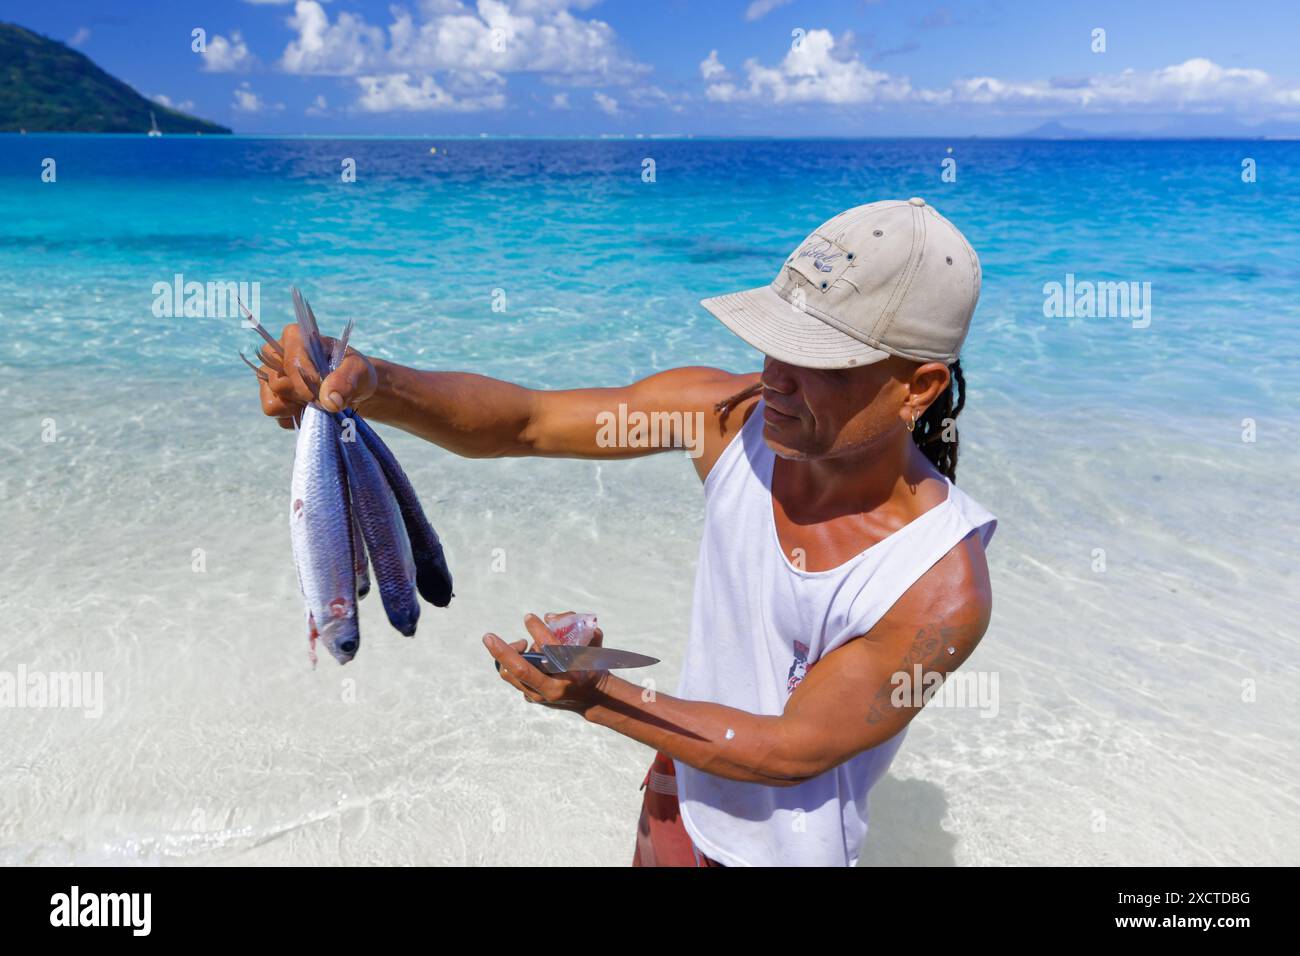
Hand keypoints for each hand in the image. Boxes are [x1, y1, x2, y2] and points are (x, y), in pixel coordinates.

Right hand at [255, 323, 378, 427]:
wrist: (354, 389)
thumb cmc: (354, 372)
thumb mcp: (359, 370)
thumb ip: (345, 380)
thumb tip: (329, 400)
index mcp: (295, 338)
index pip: (291, 363)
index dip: (306, 383)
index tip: (322, 394)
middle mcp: (276, 355)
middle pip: (278, 384)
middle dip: (303, 397)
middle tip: (323, 397)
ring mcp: (271, 378)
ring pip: (272, 403)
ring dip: (298, 409)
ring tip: (317, 403)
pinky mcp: (272, 398)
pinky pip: (278, 416)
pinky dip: (296, 418)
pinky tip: (310, 409)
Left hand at [483, 612, 607, 712]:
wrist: (591, 698)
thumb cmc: (591, 666)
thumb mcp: (594, 646)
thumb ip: (577, 627)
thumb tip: (549, 618)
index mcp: (573, 673)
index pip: (552, 649)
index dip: (538, 630)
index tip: (528, 616)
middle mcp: (555, 687)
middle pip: (521, 670)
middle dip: (502, 651)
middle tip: (489, 637)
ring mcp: (541, 696)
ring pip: (511, 674)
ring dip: (508, 655)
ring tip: (522, 645)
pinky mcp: (532, 698)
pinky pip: (514, 678)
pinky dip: (513, 663)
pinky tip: (524, 655)